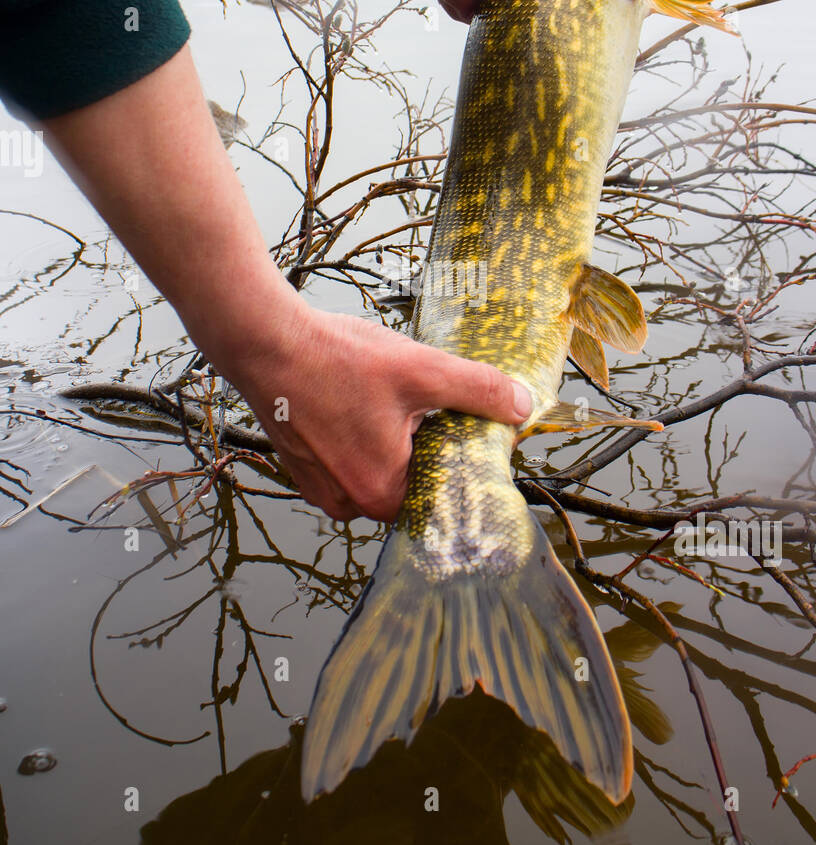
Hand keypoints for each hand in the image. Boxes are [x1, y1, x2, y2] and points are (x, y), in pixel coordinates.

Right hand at [240, 301, 532, 522]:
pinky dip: (364, 435)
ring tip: (389, 398)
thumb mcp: (421, 370)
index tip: (463, 423)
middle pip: (413, 481)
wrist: (264, 341)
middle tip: (424, 404)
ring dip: (395, 438)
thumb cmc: (333, 359)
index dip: (460, 454)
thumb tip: (522, 407)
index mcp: (381, 494)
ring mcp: (323, 488)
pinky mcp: (305, 468)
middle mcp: (349, 503)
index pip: (445, 490)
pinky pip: (351, 460)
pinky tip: (363, 400)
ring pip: (381, 468)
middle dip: (426, 443)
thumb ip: (479, 390)